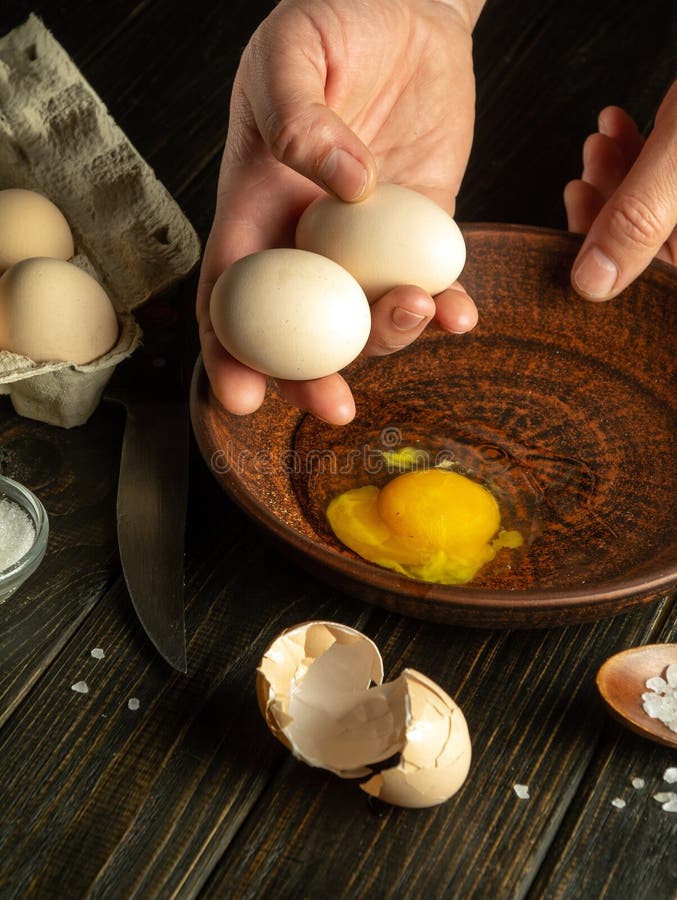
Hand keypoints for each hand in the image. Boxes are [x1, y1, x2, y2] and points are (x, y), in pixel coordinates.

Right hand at [197, 0, 482, 423]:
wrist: (406, 10)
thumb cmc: (331, 23)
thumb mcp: (292, 52)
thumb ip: (299, 115)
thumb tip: (342, 187)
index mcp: (256, 205)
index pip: (231, 293)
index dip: (230, 351)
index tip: (242, 396)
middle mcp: (307, 239)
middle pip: (299, 330)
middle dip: (312, 377)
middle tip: (337, 406)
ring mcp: (365, 244)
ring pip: (367, 318)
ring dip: (389, 337)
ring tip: (418, 311)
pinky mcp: (421, 233)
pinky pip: (429, 284)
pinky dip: (444, 309)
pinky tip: (459, 312)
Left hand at [565, 80, 676, 299]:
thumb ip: (639, 220)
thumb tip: (593, 284)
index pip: (665, 283)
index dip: (618, 273)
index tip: (576, 255)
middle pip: (657, 247)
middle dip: (609, 216)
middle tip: (580, 189)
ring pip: (657, 209)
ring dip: (616, 178)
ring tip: (599, 147)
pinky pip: (668, 175)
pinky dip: (637, 152)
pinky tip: (618, 128)